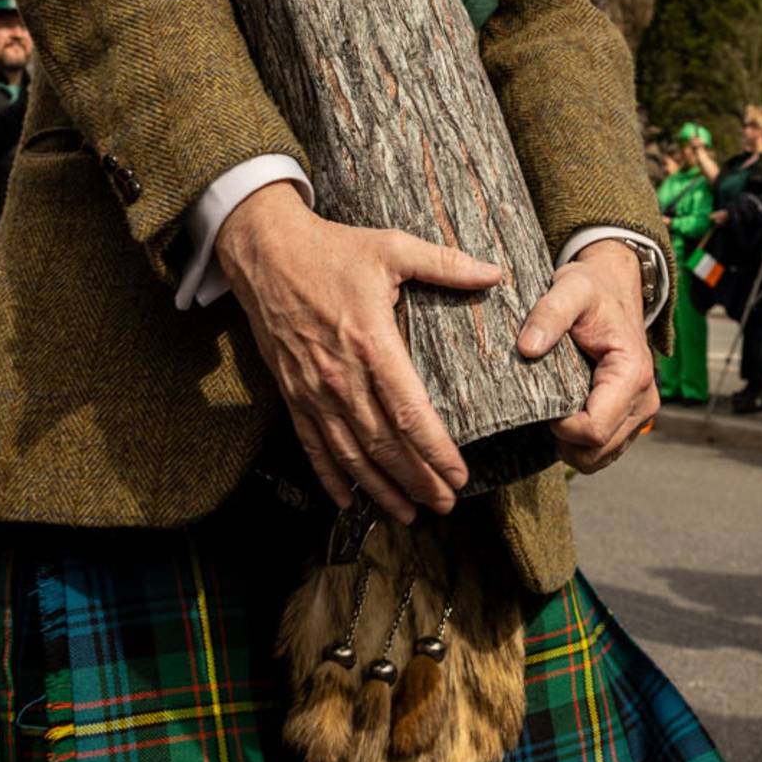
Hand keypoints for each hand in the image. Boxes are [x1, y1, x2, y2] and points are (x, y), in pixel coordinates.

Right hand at [217, 183, 498, 520]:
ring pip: (350, 454)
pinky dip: (330, 477)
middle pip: (383, 444)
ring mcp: (313, 390)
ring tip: (409, 513)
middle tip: (446, 504)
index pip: (409, 412)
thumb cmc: (332, 249)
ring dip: (379, 489)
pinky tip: (348, 501)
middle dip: (416, 480)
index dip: (435, 451)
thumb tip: (495, 273)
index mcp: (371, 342)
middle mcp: (341, 376)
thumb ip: (444, 264)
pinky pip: (312, 445)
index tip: (458, 475)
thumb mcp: (391, 248)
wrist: (266, 252)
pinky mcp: (292, 394)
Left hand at [518, 241, 656, 472]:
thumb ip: (549, 313)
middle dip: (563, 440)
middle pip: (596, 452)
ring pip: (599, 458)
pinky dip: (580, 443)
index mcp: (632, 374)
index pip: (593, 430)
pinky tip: (565, 414)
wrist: (614, 288)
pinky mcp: (631, 419)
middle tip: (543, 407)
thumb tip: (527, 348)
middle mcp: (645, 399)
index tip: (541, 401)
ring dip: (571, 445)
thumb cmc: (593, 289)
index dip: (561, 427)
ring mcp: (640, 413)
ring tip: (553, 410)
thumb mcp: (570, 288)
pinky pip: (604, 451)